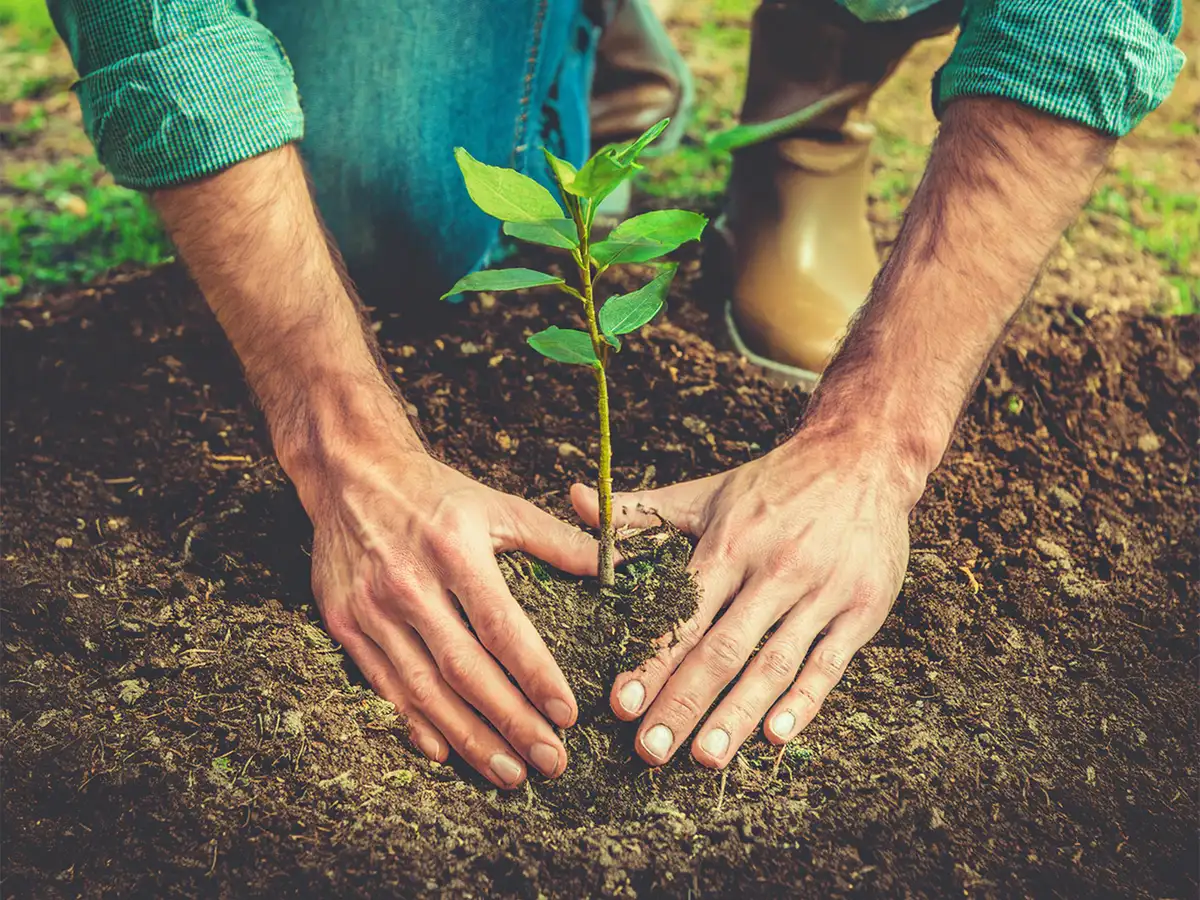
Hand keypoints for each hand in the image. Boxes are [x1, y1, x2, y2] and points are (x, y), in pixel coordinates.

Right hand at [300, 439, 599, 788]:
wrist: (350, 473)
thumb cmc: (435, 493)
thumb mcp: (497, 504)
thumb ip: (557, 539)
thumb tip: (616, 563)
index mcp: (454, 549)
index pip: (501, 625)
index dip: (535, 674)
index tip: (567, 714)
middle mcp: (408, 583)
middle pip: (465, 668)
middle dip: (510, 721)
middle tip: (550, 760)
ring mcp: (371, 607)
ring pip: (424, 688)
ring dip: (468, 737)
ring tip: (509, 772)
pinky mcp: (343, 623)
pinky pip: (382, 684)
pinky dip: (414, 722)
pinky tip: (445, 752)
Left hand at [571, 425, 924, 767]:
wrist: (863, 456)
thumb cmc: (774, 483)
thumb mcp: (706, 492)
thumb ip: (639, 510)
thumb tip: (572, 498)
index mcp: (730, 543)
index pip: (682, 612)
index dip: (651, 661)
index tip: (621, 706)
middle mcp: (774, 569)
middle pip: (723, 648)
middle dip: (684, 702)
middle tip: (651, 751)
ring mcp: (822, 591)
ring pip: (774, 662)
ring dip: (738, 714)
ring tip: (705, 759)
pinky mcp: (862, 608)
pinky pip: (829, 663)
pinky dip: (804, 702)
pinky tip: (776, 737)